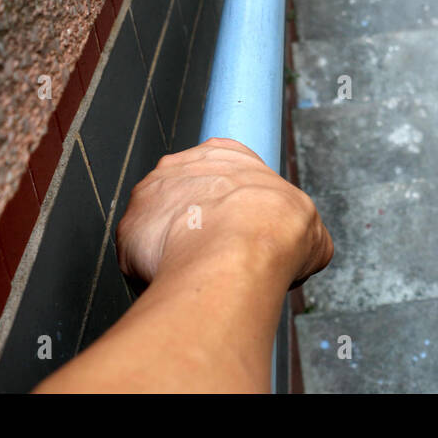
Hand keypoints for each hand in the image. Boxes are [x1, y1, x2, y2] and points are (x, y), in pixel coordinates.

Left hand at [116, 137, 332, 289]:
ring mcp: (150, 192)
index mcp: (226, 153)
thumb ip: (296, 231)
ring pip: (156, 224)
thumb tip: (303, 249)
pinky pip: (136, 255)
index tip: (238, 231)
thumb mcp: (310, 227)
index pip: (222, 174)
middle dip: (195, 226)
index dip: (231, 207)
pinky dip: (151, 273)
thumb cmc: (273, 232)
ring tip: (194, 274)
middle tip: (214, 256)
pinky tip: (175, 284)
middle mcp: (182, 162)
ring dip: (170, 248)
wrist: (238, 254)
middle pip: (185, 197)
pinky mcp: (128, 227)